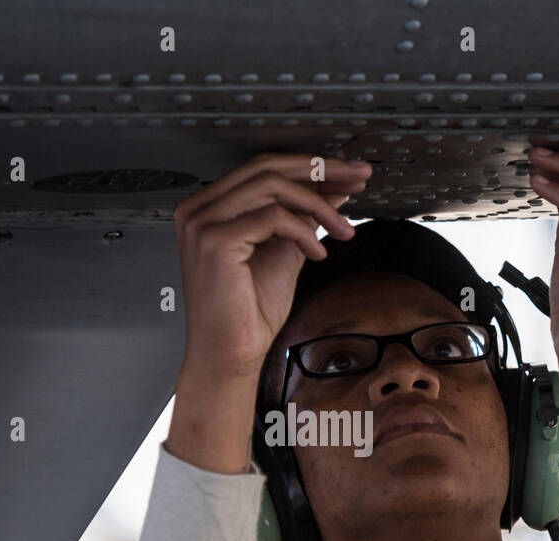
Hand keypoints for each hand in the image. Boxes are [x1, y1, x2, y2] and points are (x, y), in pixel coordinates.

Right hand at [166, 152, 370, 473]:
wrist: (230, 356)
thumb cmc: (249, 313)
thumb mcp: (286, 252)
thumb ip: (304, 218)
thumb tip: (334, 189)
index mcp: (210, 207)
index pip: (264, 168)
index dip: (310, 166)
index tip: (350, 172)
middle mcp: (199, 209)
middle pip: (268, 166)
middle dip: (321, 169)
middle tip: (359, 176)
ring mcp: (202, 223)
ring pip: (273, 187)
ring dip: (319, 205)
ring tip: (345, 230)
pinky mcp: (214, 241)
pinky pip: (272, 217)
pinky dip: (303, 233)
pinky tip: (318, 255)